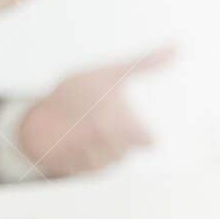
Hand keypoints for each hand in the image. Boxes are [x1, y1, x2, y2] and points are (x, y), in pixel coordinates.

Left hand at [15, 48, 173, 177]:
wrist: (42, 113)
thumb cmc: (79, 94)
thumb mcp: (108, 75)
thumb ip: (141, 64)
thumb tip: (177, 47)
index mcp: (131, 126)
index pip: (146, 140)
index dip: (134, 133)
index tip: (113, 116)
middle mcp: (118, 147)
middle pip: (119, 149)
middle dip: (102, 133)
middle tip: (88, 117)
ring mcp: (98, 162)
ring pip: (99, 158)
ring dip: (83, 141)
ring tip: (72, 125)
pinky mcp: (79, 171)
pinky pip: (79, 166)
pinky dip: (70, 151)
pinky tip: (63, 139)